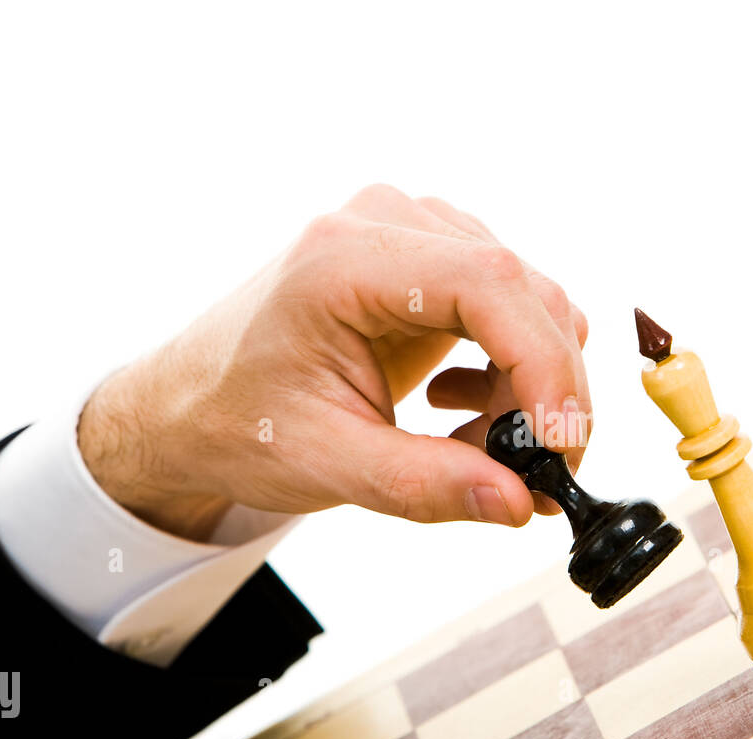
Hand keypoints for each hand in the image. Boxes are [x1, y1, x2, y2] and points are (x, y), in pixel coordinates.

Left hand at [78, 185, 591, 540]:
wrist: (192, 404)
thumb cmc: (238, 422)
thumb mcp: (325, 464)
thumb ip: (425, 485)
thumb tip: (519, 501)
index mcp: (344, 257)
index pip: (489, 283)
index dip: (543, 365)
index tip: (560, 446)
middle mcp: (386, 223)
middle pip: (524, 290)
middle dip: (546, 390)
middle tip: (535, 472)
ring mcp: (412, 233)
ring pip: (530, 301)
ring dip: (527, 385)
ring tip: (471, 444)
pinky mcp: (430, 260)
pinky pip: (511, 308)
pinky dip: (509, 370)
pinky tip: (454, 406)